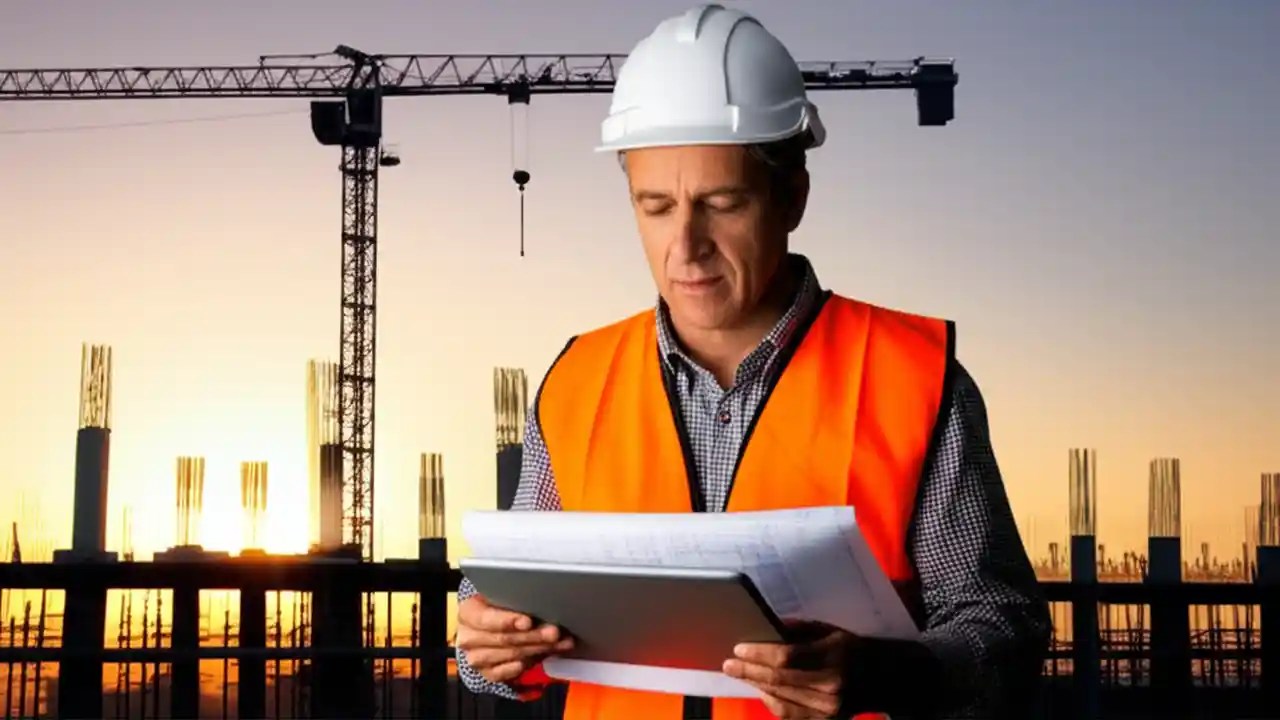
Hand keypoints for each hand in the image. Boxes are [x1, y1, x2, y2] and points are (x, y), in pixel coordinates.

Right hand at [455, 594, 573, 683]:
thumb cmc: (499, 609)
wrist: (487, 630)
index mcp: (468, 612)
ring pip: (510, 654)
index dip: (508, 620)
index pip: (485, 618)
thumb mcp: (502, 599)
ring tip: (558, 643)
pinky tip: (537, 659)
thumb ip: (515, 600)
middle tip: (554, 632)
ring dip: (537, 649)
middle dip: (533, 635)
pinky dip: (522, 666)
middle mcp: (468, 636)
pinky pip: (505, 673)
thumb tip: (542, 602)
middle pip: (503, 638)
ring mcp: (475, 657)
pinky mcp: (485, 673)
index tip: (528, 621)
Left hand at [723, 621, 852, 718]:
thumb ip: (799, 630)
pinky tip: (762, 690)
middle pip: (779, 680)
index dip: (759, 654)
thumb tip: (766, 632)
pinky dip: (771, 702)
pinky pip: (789, 714)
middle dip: (749, 671)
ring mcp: (829, 710)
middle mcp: (831, 686)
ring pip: (781, 700)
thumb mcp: (829, 631)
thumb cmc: (851, 649)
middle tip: (728, 665)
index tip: (738, 649)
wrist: (883, 678)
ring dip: (756, 686)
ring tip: (741, 674)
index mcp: (834, 656)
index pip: (787, 657)